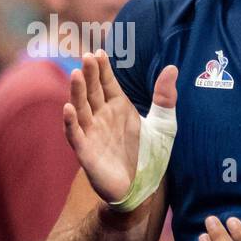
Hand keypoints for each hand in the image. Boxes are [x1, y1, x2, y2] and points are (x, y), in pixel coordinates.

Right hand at [62, 49, 177, 203]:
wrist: (142, 188)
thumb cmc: (149, 156)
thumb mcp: (164, 125)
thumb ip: (165, 98)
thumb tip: (172, 68)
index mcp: (118, 106)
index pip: (107, 82)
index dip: (102, 68)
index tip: (99, 52)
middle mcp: (101, 116)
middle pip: (92, 90)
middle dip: (89, 74)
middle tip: (87, 56)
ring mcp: (92, 132)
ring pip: (81, 108)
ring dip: (77, 92)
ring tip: (76, 74)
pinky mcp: (86, 151)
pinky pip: (75, 134)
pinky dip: (70, 122)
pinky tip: (68, 108)